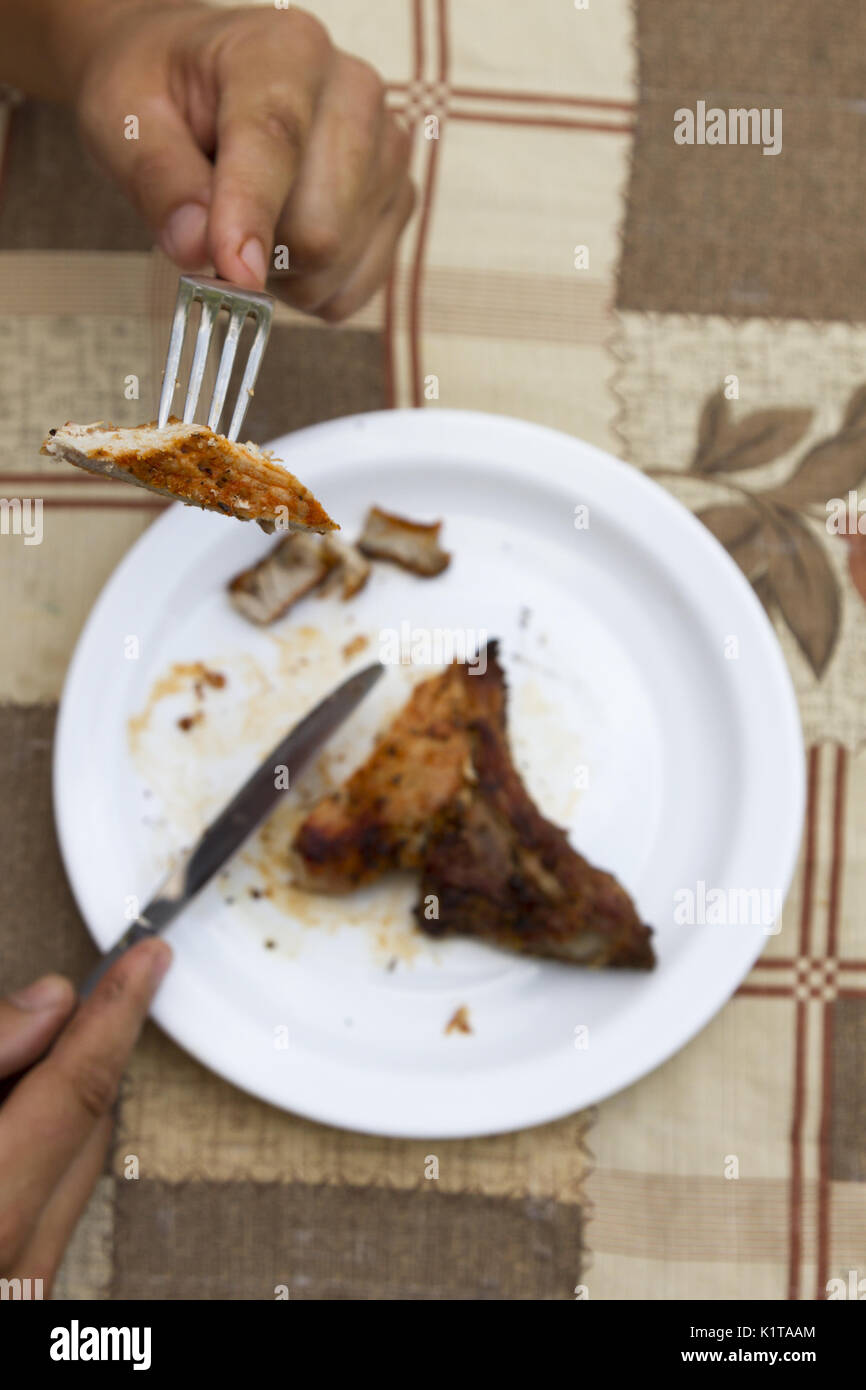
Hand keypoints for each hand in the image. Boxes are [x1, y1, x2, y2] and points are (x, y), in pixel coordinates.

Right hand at [0, 939, 170, 1294]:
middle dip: (69, 1050)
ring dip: (46, 1101)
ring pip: (75, 1158)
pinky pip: (50, 1200)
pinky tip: (3, 1121)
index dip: (117, 1010)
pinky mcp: (23, 1293)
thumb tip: (48, 1005)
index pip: (81, 1084)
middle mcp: (16, 1266)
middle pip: (86, 1119)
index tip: (149, 959)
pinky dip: (32, 1147)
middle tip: (35, 1012)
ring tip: (4, 1071)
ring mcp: (24, 1289)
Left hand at [73, 3, 414, 319]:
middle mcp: (354, 92)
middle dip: (261, 254)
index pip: (277, 143)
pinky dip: (311, 289)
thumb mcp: (125, 119)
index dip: (253, 216)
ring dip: (282, 275)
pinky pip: (356, 287)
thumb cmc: (162, 93)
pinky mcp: (399, 199)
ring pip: (339, 264)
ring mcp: (388, 150)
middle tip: (214, 230)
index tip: (234, 273)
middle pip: (322, 228)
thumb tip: (198, 249)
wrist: (198, 80)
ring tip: (250, 226)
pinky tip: (284, 247)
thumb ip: (157, 180)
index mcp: (284, 49)